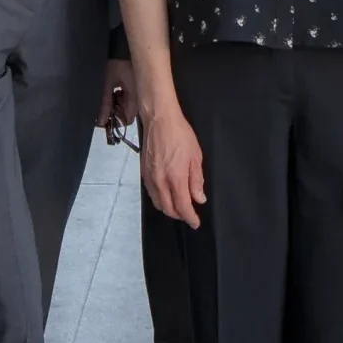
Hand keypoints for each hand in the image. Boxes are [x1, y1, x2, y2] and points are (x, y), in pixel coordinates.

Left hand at [97, 59, 139, 130]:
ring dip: (117, 103)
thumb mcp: (107, 83)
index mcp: (135, 97)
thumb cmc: (115, 63)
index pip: (128, 119)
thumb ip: (105, 103)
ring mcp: (138, 90)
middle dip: (115, 110)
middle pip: (127, 113)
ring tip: (110, 93)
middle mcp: (140, 96)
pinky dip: (120, 96)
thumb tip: (101, 122)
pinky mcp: (136, 85)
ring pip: (127, 105)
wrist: (123, 45)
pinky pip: (128, 97)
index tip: (106, 114)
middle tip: (106, 102)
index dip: (116, 119)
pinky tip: (114, 89)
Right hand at [141, 106, 206, 227]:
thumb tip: (199, 198)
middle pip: (168, 209)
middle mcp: (160, 181)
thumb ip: (196, 180)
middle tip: (189, 215)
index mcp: (175, 178)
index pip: (183, 206)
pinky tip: (166, 196)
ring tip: (179, 206)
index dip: (190, 218)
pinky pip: (151, 193)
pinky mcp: (143, 172)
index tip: (196, 223)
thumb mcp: (195, 156)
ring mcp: (150, 178)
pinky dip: (160, 199)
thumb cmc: (180, 134)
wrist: (159, 119)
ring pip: (158, 203)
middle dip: (179, 215)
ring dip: (169, 209)